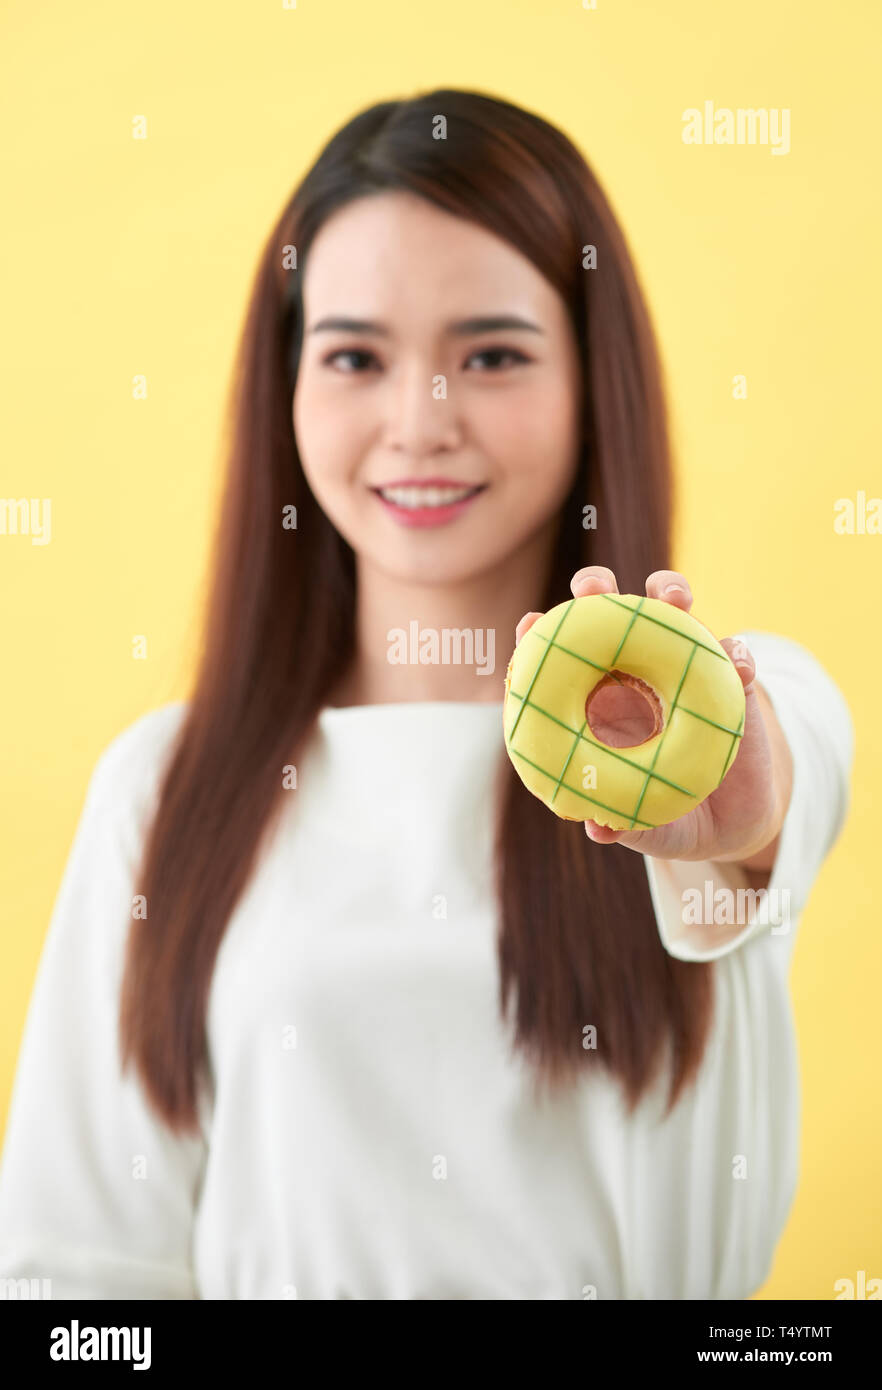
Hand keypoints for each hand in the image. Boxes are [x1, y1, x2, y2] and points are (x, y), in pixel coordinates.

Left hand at [515, 566, 789, 865]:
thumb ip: (622, 821)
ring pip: (674, 611)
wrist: (728, 822)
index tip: (528, 624)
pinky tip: (738, 664)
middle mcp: (635, 670)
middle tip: (593, 590)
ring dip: (670, 592)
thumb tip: (599, 829)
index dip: (543, 634)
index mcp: (596, 698)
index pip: (562, 655)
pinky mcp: (733, 679)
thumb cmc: (665, 812)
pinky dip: (736, 653)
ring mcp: (685, 667)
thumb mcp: (645, 822)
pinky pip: (736, 655)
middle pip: (610, 611)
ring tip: (672, 599)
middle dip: (595, 587)